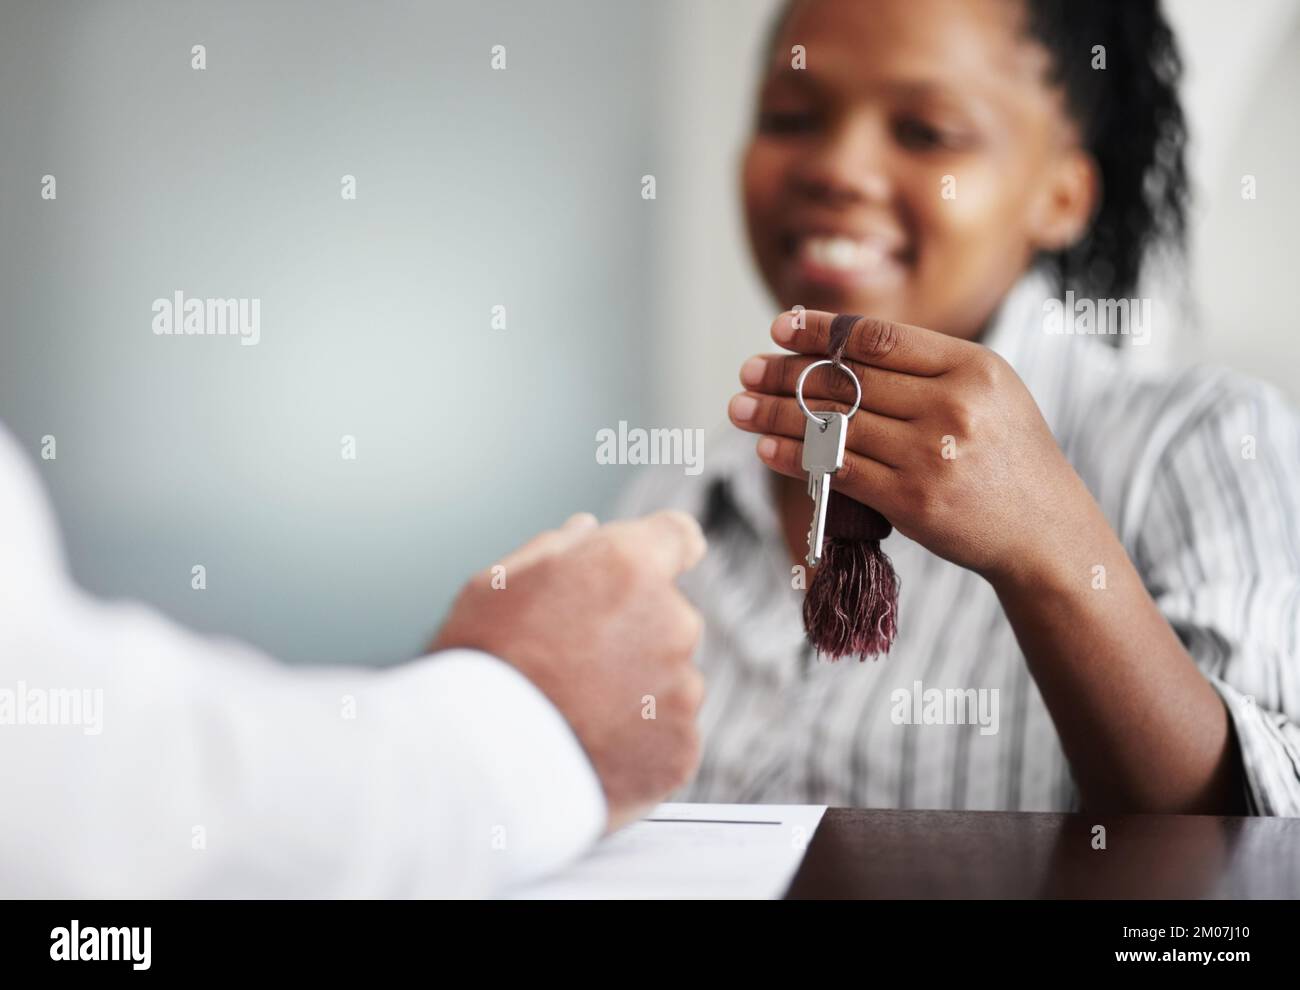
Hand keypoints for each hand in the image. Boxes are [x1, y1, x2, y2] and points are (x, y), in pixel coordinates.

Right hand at [431, 510, 707, 831]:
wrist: (479, 765)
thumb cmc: (480, 665)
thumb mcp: (498, 583)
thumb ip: (558, 548)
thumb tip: (588, 531)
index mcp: (631, 566)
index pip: (679, 536)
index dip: (662, 551)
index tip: (645, 573)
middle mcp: (672, 620)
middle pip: (668, 617)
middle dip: (633, 633)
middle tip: (573, 665)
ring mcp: (682, 690)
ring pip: (670, 681)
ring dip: (637, 692)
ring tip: (574, 715)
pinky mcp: (681, 749)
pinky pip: (667, 738)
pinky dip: (639, 744)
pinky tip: (591, 750)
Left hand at [729, 310, 1100, 584]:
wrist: (1044, 531)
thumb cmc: (1008, 455)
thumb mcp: (990, 390)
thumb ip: (927, 366)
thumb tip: (839, 347)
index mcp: (972, 367)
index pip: (877, 339)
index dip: (820, 331)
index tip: (779, 328)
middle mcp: (952, 405)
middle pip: (847, 380)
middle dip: (785, 373)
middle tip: (748, 369)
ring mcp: (931, 455)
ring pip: (834, 425)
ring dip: (775, 414)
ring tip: (739, 407)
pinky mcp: (911, 501)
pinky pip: (838, 469)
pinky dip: (795, 457)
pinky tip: (766, 447)